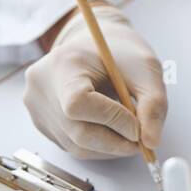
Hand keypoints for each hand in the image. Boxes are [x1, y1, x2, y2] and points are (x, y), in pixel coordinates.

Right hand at [23, 4, 166, 158]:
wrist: (94, 43)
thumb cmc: (119, 52)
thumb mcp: (145, 67)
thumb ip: (153, 103)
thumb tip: (151, 142)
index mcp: (64, 63)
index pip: (79, 103)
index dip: (112, 120)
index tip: (138, 126)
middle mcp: (42, 87)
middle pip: (77, 131)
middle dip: (116, 142)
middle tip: (141, 141)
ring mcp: (37, 107)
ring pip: (76, 145)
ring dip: (109, 148)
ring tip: (128, 132)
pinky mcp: (41, 122)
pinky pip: (70, 145)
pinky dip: (97, 146)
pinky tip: (110, 130)